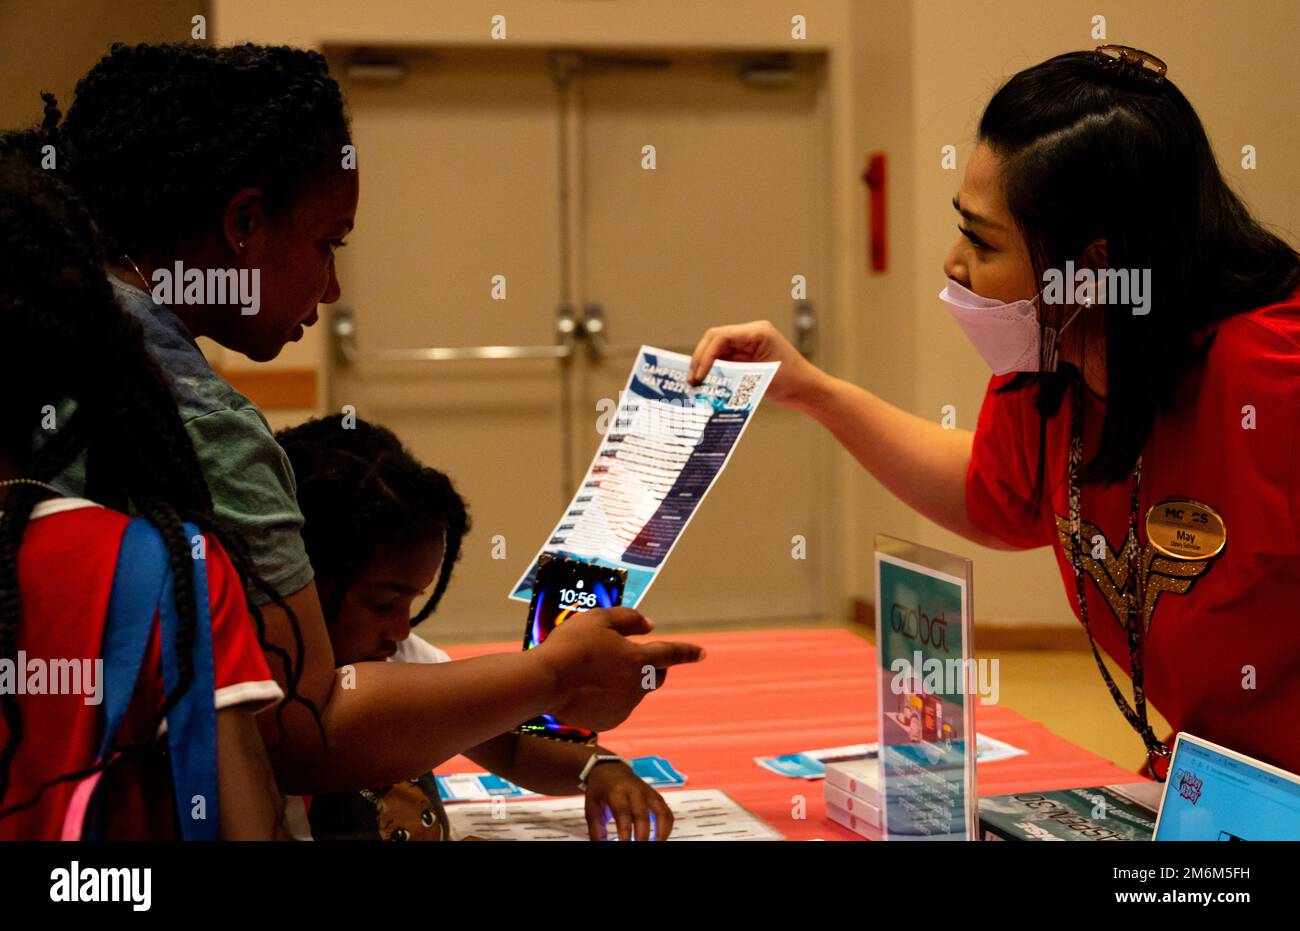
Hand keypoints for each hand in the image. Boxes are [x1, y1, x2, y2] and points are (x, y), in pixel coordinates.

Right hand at [533, 607, 703, 731]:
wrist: (545, 682)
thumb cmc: (570, 646)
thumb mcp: (599, 619)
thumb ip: (629, 619)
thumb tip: (649, 625)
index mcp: (639, 659)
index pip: (672, 653)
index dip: (688, 652)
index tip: (702, 653)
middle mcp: (637, 686)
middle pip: (656, 676)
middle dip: (652, 668)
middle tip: (627, 660)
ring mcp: (624, 706)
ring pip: (633, 692)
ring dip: (624, 682)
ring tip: (593, 674)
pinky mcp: (610, 721)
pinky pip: (616, 707)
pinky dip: (609, 699)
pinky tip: (587, 691)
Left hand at [584, 762, 673, 840]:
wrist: (610, 770)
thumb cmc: (601, 790)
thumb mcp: (592, 808)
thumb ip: (596, 830)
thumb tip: (601, 846)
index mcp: (617, 792)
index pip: (623, 813)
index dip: (625, 832)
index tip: (624, 844)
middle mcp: (635, 791)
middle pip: (642, 816)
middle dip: (642, 837)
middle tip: (639, 848)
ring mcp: (649, 793)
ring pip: (661, 813)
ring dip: (660, 833)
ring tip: (655, 845)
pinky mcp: (657, 796)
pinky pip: (667, 813)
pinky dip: (667, 827)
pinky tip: (660, 838)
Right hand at [688, 319, 825, 408]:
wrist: (808, 390)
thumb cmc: (793, 381)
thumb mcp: (760, 377)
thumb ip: (732, 373)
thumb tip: (706, 377)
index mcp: (757, 332)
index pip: (720, 337)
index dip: (705, 355)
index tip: (698, 376)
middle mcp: (750, 333)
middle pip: (714, 340)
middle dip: (700, 359)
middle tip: (692, 381)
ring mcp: (748, 344)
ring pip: (716, 350)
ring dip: (705, 365)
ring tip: (696, 384)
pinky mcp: (746, 355)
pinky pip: (724, 359)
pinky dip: (714, 370)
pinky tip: (707, 383)